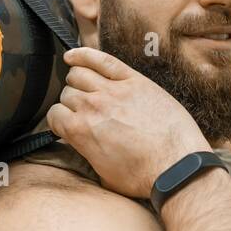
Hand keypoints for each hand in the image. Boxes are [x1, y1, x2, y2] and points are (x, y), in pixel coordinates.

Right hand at [47, 47, 210, 199]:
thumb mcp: (104, 176)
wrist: (177, 166)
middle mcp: (91, 107)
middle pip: (68, 94)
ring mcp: (113, 90)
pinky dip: (83, 54)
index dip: (60, 121)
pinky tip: (73, 56)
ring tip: (86, 89)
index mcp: (80, 131)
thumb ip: (88, 155)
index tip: (68, 124)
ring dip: (78, 81)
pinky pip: (103, 60)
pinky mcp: (134, 81)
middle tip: (87, 112)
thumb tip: (83, 147)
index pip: (54, 115)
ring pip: (79, 74)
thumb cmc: (144, 176)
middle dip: (73, 103)